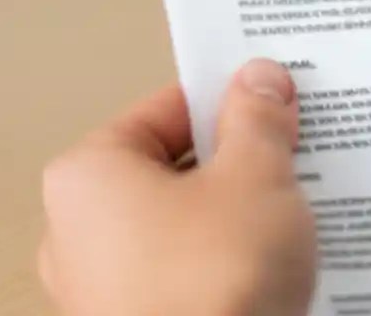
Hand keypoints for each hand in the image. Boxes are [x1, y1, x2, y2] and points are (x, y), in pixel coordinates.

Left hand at [37, 59, 316, 315]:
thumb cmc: (213, 282)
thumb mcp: (256, 177)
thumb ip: (258, 120)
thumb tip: (260, 81)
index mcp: (88, 175)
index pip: (163, 110)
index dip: (227, 100)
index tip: (274, 101)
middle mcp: (76, 231)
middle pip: (172, 169)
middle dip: (236, 161)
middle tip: (292, 155)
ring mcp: (102, 289)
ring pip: (182, 226)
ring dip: (235, 216)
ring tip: (293, 214)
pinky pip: (185, 275)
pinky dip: (225, 264)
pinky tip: (272, 267)